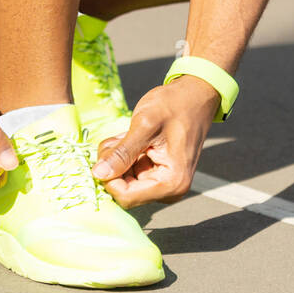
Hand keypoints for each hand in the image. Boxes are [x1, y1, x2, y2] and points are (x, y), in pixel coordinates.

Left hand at [91, 75, 218, 207]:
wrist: (195, 95)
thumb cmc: (176, 105)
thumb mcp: (145, 125)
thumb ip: (122, 152)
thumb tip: (98, 174)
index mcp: (172, 182)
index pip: (127, 197)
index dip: (109, 178)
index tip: (108, 151)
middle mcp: (170, 189)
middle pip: (124, 191)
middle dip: (114, 166)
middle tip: (118, 139)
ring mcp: (164, 183)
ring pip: (124, 182)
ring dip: (117, 159)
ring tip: (126, 135)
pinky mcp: (158, 175)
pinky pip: (130, 173)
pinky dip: (124, 156)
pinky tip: (131, 138)